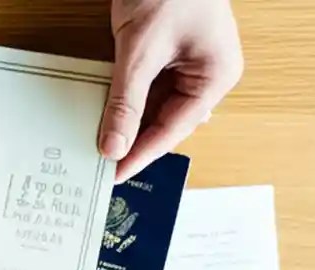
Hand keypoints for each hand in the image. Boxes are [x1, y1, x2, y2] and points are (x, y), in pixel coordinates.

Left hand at [100, 0, 243, 181]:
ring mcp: (188, 63)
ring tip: (99, 144)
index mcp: (215, 77)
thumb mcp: (141, 50)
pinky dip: (127, 99)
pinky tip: (106, 113)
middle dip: (133, 139)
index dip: (141, 154)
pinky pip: (148, 86)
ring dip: (128, 120)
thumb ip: (127, 101)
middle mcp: (206, 74)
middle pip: (165, 121)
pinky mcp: (169, 52)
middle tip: (101, 166)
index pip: (174, 130)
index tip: (114, 175)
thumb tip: (113, 145)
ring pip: (155, 106)